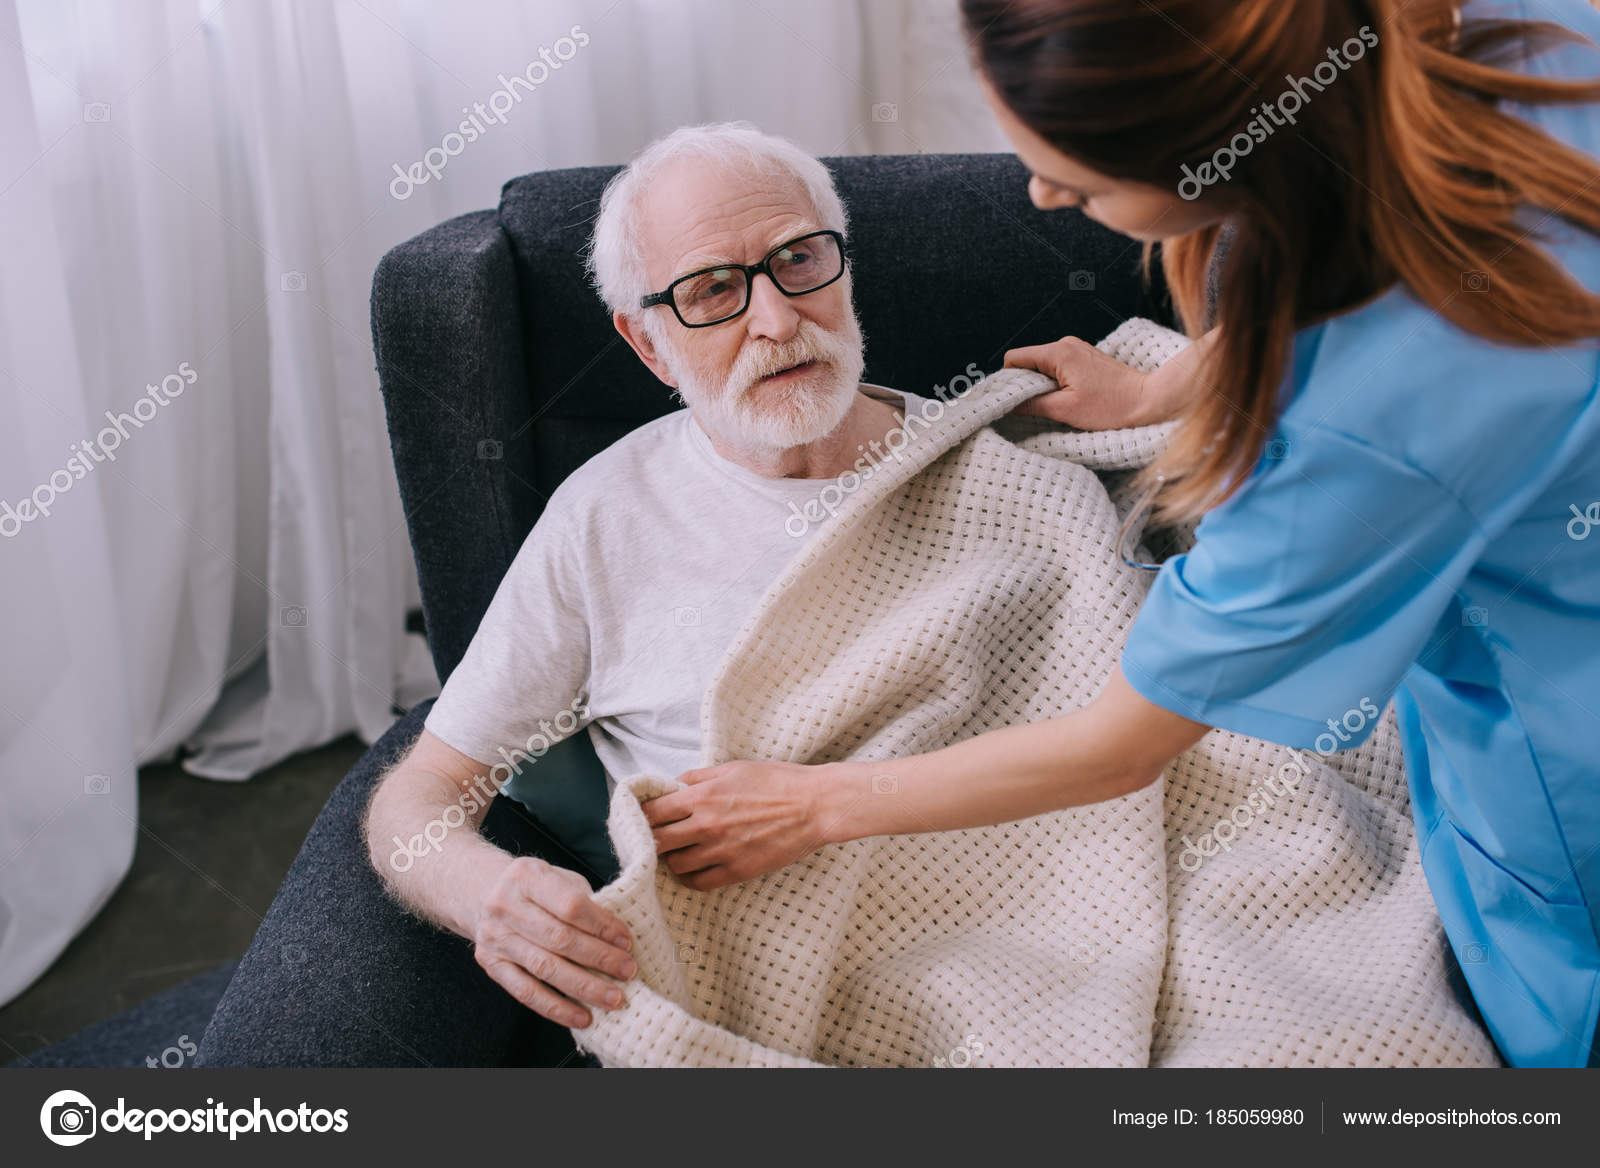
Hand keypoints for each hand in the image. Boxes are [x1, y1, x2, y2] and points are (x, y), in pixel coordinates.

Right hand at [470, 855, 636, 1028]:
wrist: (480, 892)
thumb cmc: (533, 886)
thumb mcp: (556, 876)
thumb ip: (582, 900)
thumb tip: (616, 938)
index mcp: (527, 876)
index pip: (570, 905)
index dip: (602, 925)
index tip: (627, 942)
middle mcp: (505, 906)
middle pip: (559, 939)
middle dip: (600, 958)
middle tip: (628, 971)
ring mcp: (495, 937)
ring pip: (545, 968)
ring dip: (584, 987)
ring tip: (614, 998)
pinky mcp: (490, 964)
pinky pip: (525, 992)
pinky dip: (556, 1008)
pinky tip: (582, 1017)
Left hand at [645, 760, 833, 891]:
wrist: (814, 806)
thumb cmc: (777, 781)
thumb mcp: (733, 768)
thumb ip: (697, 777)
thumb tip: (671, 786)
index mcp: (702, 795)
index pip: (652, 812)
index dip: (641, 814)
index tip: (642, 816)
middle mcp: (706, 825)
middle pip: (657, 841)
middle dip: (651, 838)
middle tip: (655, 837)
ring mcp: (721, 851)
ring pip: (675, 865)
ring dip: (671, 859)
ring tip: (679, 851)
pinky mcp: (737, 871)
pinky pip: (698, 883)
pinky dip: (690, 878)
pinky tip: (695, 868)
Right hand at [1003, 335, 1154, 429]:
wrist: (1148, 401)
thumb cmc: (1111, 406)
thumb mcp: (1065, 410)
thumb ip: (1032, 405)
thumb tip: (1010, 404)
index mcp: (1058, 353)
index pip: (1014, 358)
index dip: (1008, 380)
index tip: (1012, 400)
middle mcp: (1066, 344)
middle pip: (1028, 361)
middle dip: (1025, 384)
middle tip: (1034, 407)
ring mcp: (1077, 349)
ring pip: (1043, 365)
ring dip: (1042, 385)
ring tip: (1056, 404)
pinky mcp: (1085, 357)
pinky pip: (1058, 367)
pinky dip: (1056, 382)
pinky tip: (1068, 398)